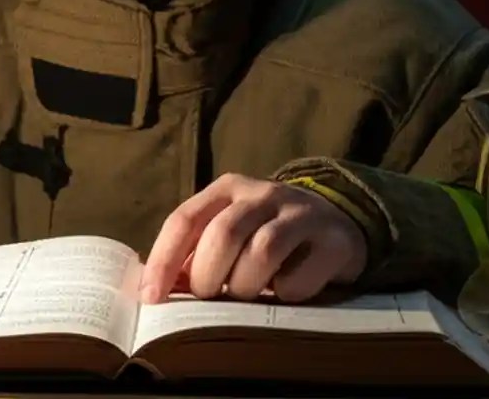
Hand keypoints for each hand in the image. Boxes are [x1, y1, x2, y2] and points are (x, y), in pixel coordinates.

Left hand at [140, 173, 367, 303]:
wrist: (338, 223)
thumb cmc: (266, 234)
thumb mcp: (229, 232)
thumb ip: (194, 253)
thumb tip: (153, 290)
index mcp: (228, 189)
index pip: (186, 219)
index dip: (163, 259)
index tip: (151, 297)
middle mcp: (264, 193)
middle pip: (224, 234)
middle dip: (207, 276)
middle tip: (209, 298)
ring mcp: (302, 214)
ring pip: (262, 252)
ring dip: (245, 287)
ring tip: (247, 297)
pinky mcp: (333, 242)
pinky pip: (298, 279)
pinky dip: (283, 296)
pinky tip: (285, 293)